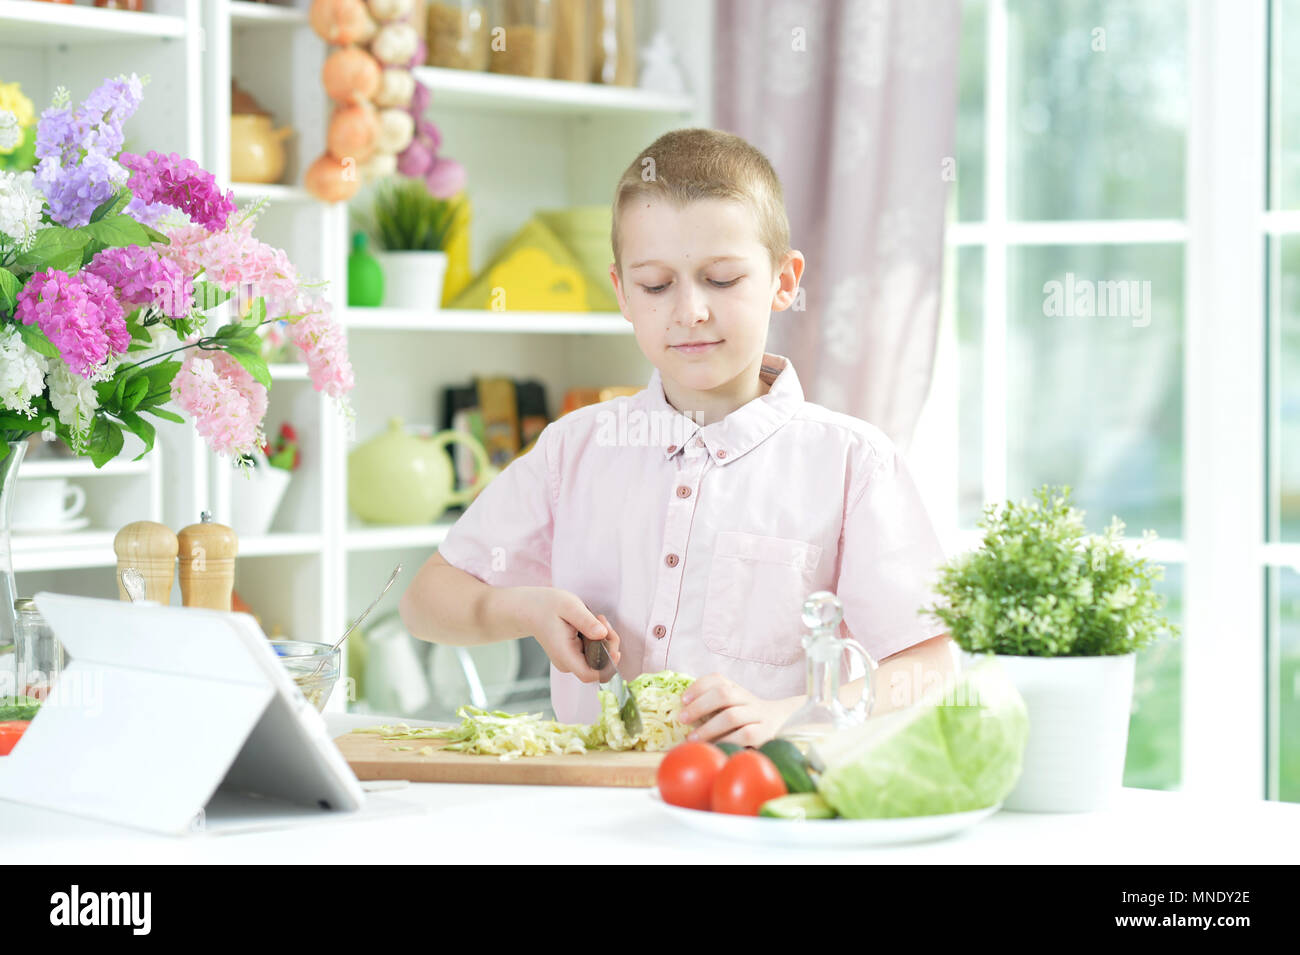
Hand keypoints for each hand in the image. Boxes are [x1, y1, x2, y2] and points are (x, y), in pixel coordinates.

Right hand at [494, 587, 620, 682]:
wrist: (530, 608)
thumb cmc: (546, 606)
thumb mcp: (569, 606)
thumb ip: (586, 621)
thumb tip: (603, 634)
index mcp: (564, 655)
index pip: (590, 675)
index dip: (608, 664)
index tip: (611, 641)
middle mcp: (568, 663)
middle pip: (599, 666)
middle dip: (609, 644)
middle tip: (602, 620)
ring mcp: (570, 661)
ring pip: (599, 659)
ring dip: (605, 639)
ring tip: (596, 618)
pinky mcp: (574, 656)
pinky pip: (594, 653)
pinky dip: (599, 639)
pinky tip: (592, 624)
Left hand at [675, 673, 800, 747]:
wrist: (784, 724)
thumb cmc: (747, 720)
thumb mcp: (732, 707)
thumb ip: (711, 707)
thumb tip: (682, 714)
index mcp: (737, 690)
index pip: (717, 679)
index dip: (698, 687)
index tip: (683, 699)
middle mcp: (747, 699)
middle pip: (724, 693)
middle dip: (700, 706)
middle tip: (682, 719)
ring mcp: (758, 715)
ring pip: (732, 715)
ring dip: (708, 728)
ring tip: (692, 738)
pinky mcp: (766, 734)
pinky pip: (744, 735)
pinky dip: (726, 741)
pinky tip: (715, 747)